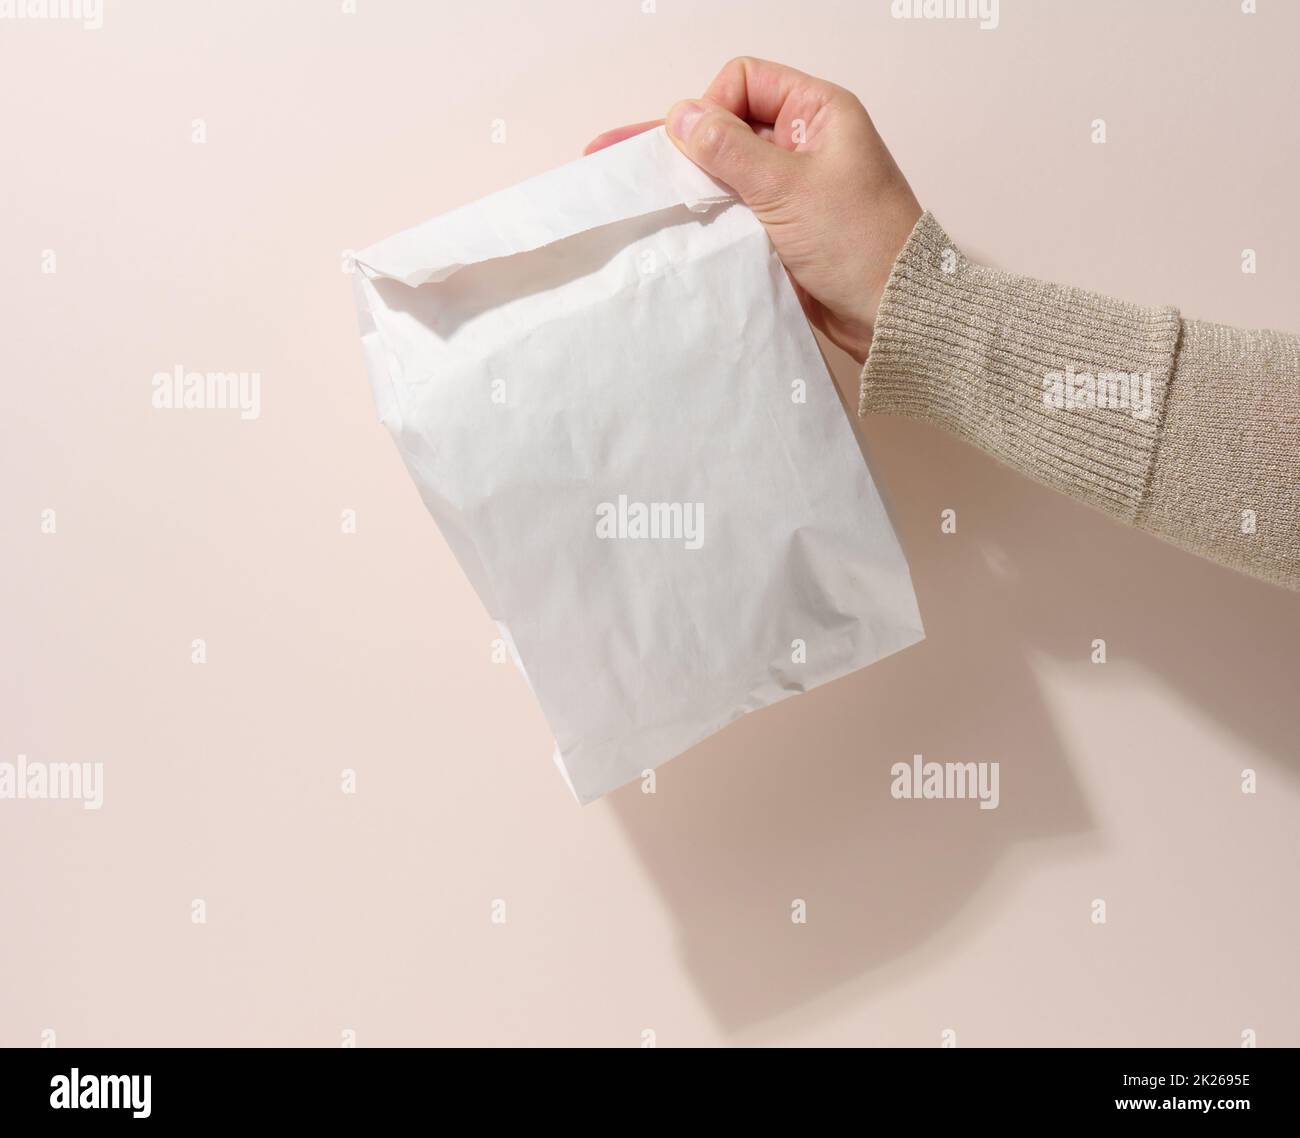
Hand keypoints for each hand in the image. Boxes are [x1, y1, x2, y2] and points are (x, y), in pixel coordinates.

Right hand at [584, 57, 921, 364]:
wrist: (890, 313)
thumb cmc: (860, 243)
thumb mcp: (789, 188)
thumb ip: (731, 151)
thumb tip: (681, 116)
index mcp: (817, 113)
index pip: (743, 83)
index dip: (713, 109)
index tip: (699, 151)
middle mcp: (801, 143)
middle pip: (725, 127)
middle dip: (678, 144)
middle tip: (615, 156)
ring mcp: (788, 187)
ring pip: (723, 172)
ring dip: (686, 182)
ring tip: (629, 190)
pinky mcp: (778, 227)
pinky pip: (731, 210)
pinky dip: (703, 214)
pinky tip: (664, 221)